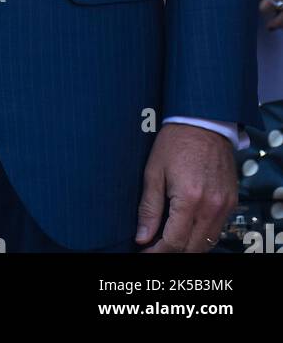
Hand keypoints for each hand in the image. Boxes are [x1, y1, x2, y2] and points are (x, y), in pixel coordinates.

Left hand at [135, 123, 236, 251]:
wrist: (204, 121)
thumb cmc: (175, 142)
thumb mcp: (154, 171)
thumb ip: (149, 208)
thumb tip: (142, 237)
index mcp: (190, 199)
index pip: (174, 242)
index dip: (156, 252)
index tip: (143, 252)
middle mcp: (211, 207)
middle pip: (192, 249)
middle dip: (171, 253)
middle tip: (153, 249)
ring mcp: (224, 206)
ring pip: (207, 243)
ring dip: (188, 247)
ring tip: (168, 242)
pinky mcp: (231, 202)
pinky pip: (217, 230)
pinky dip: (202, 236)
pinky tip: (187, 230)